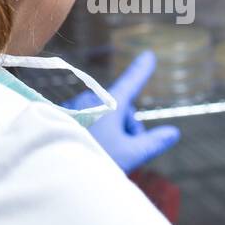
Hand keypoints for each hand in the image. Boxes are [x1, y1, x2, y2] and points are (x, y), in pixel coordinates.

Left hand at [64, 51, 180, 173]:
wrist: (52, 168)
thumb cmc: (92, 160)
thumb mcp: (129, 155)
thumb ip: (153, 143)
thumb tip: (173, 132)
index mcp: (110, 104)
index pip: (132, 82)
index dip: (142, 70)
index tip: (149, 56)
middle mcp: (91, 99)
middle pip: (119, 110)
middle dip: (125, 129)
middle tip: (122, 154)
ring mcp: (74, 107)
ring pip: (101, 117)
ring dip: (108, 134)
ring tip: (101, 156)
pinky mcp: (60, 117)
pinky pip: (84, 122)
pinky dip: (90, 134)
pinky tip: (86, 151)